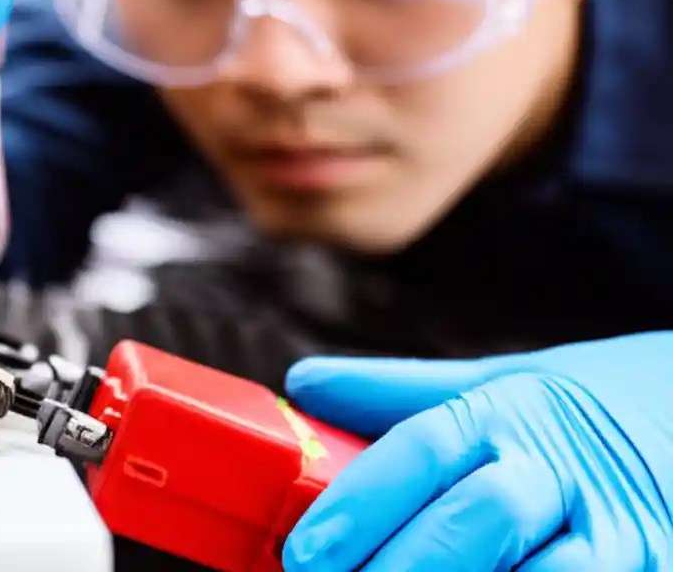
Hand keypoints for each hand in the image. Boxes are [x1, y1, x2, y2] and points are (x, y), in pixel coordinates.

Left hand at [280, 332, 672, 570]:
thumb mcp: (496, 385)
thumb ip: (397, 394)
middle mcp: (559, 469)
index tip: (303, 553)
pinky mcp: (650, 569)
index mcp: (507, 411)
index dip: (360, 505)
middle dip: (403, 565)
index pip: (423, 450)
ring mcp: (617, 530)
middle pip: (479, 518)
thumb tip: (300, 384)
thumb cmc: (576, 411)